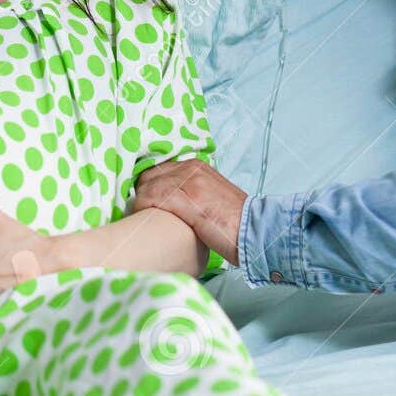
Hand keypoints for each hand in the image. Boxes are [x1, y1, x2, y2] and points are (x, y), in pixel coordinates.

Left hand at [130, 159, 246, 266]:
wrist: (256, 230)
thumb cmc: (232, 222)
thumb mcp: (210, 196)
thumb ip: (189, 192)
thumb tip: (166, 202)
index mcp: (195, 165)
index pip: (157, 169)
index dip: (146, 187)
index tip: (142, 203)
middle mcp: (191, 168)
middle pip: (149, 176)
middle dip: (141, 195)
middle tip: (140, 214)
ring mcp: (190, 182)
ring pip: (148, 187)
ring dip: (140, 205)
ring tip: (140, 221)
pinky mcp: (189, 199)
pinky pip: (153, 198)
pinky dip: (144, 209)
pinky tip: (145, 222)